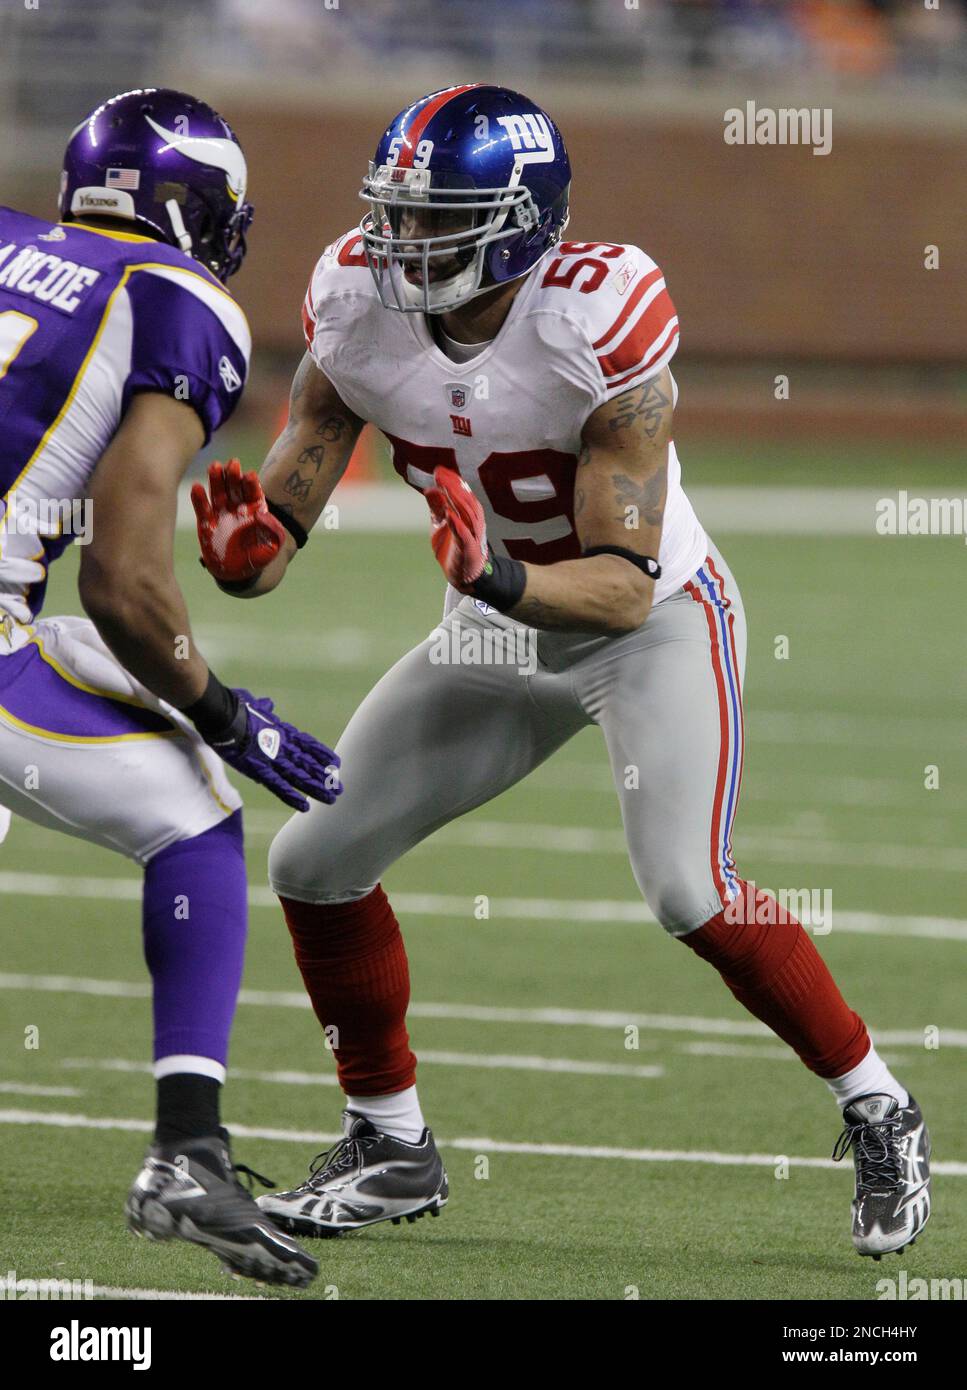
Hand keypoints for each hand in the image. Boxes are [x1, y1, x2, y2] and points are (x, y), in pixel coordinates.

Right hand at [192, 458, 285, 582]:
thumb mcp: (272, 546)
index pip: (252, 494)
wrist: (240, 573)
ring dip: (216, 480)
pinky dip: (199, 498)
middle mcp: (237, 508)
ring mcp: (221, 514)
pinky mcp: (206, 524)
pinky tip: (197, 487)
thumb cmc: (259, 557)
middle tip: (233, 463)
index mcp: (254, 510)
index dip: (251, 484)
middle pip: (234, 488)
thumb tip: (263, 515)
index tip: (250, 475)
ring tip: (215, 466)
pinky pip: (202, 509)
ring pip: (218, 493)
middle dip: (233, 476)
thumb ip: (272, 531)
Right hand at [207, 689, 340, 812]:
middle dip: (324, 776)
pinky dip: (291, 797)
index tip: (336, 762)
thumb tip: (269, 704)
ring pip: (299, 776)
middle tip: (339, 788)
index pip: (307, 744)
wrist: (223, 714)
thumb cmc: (234, 706)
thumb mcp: (254, 703)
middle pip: (307, 764)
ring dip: (316, 788)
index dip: (322, 754)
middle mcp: (281, 745)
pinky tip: (305, 807)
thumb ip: (264, 707)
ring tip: (332, 798)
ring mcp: (272, 758)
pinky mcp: (258, 769)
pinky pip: (278, 786)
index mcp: (281, 731)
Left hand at [424, 466, 487, 590]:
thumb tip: (430, 488)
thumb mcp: (441, 524)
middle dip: (453, 486)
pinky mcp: (469, 550)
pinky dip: (458, 525)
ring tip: (445, 488)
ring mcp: (473, 536)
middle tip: (440, 474)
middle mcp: (474, 523)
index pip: (462, 494)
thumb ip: (437, 507)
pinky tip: (449, 515)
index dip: (452, 481)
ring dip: (456, 501)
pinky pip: (465, 536)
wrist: (463, 576)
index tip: (439, 470)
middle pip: (466, 500)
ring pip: (468, 515)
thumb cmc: (453, 547)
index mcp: (468, 515)